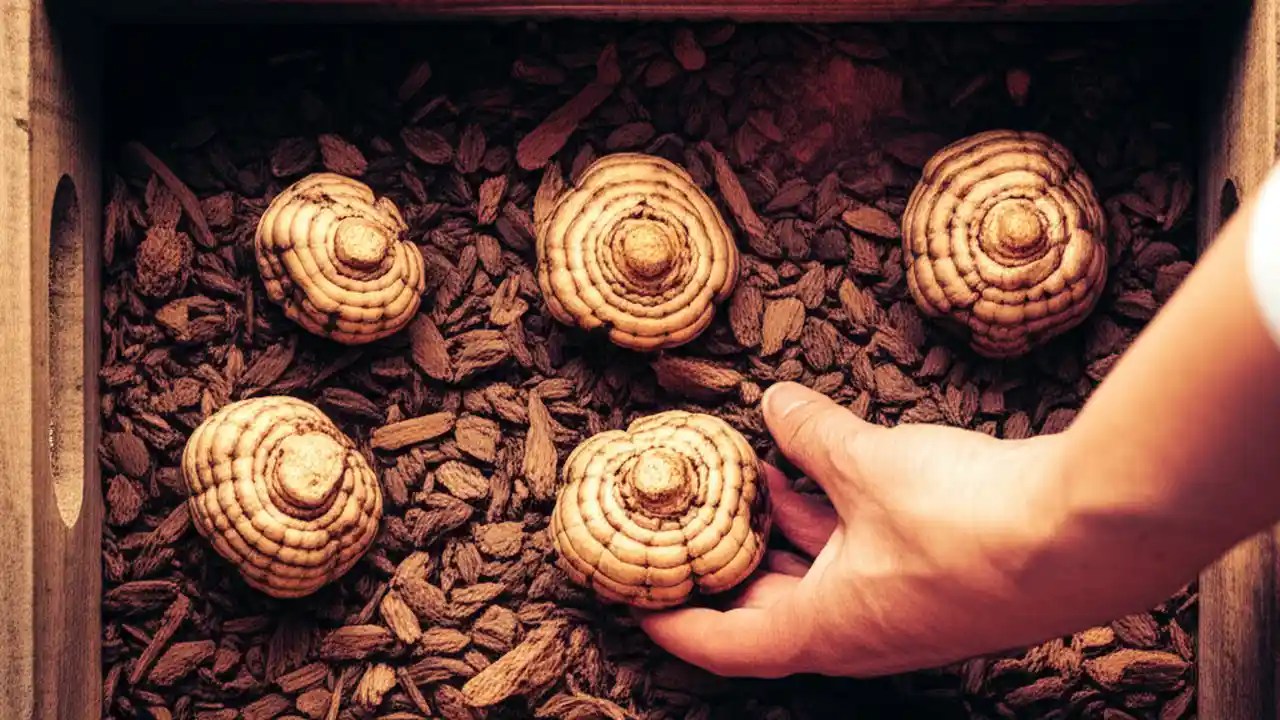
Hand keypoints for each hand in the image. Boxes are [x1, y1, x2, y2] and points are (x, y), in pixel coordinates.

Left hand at [635, 381, 1072, 677]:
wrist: (1091, 531)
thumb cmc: (975, 521)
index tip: (635, 603)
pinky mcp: (941, 584)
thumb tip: (777, 404)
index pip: (724, 644)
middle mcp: (864, 634)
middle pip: (770, 612)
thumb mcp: (868, 463)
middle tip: (691, 527)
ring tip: (754, 477)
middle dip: (730, 568)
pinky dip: (836, 522)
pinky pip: (866, 559)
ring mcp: (906, 614)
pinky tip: (828, 468)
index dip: (672, 624)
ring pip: (822, 581)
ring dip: (787, 534)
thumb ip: (813, 434)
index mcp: (827, 629)